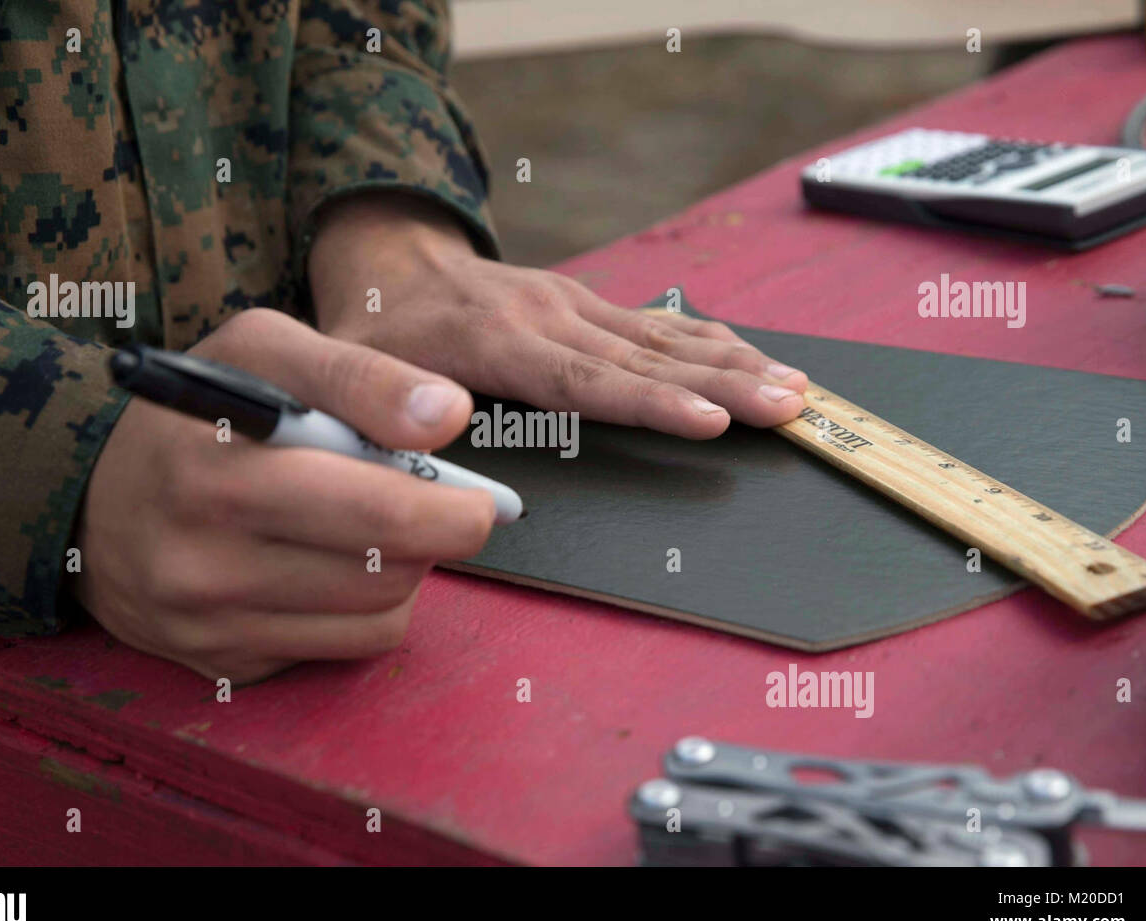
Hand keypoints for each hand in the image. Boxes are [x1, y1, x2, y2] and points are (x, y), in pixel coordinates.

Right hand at [73, 308, 495, 682]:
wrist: (84, 497)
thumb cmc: (190, 411)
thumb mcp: (259, 350)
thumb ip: (358, 373)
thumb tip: (448, 415)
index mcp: (218, 473)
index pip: (376, 515)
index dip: (452, 511)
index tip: (481, 500)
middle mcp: (205, 564)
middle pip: (388, 575)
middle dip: (436, 539)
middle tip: (449, 510)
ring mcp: (210, 626)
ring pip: (375, 621)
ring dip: (405, 574)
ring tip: (380, 530)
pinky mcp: (221, 665)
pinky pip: (339, 651)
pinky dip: (361, 610)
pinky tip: (332, 566)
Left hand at [309, 194, 807, 438]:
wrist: (390, 264)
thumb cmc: (373, 332)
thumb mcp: (350, 371)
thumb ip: (384, 404)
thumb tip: (439, 430)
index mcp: (494, 341)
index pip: (586, 380)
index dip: (651, 405)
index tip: (711, 422)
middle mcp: (545, 315)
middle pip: (646, 358)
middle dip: (725, 386)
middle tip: (790, 408)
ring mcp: (570, 302)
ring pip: (663, 336)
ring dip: (733, 363)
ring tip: (796, 387)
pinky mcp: (583, 301)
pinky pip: (656, 323)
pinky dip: (710, 343)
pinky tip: (752, 356)